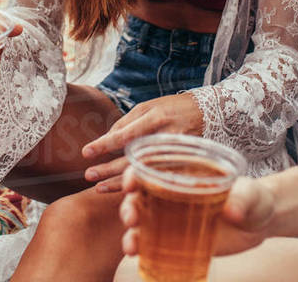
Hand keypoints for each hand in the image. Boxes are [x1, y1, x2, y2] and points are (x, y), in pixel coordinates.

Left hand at [81, 92, 204, 191]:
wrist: (210, 112)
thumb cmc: (173, 108)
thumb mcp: (149, 107)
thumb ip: (127, 123)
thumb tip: (106, 141)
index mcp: (155, 118)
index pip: (125, 135)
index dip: (104, 145)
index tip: (86, 152)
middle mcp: (165, 137)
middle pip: (132, 158)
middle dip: (108, 169)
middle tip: (88, 175)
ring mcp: (175, 155)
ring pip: (144, 174)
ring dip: (119, 183)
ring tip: (98, 188)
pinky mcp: (184, 167)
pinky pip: (158, 180)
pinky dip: (140, 186)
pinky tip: (125, 191)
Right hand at [120, 172, 274, 257]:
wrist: (260, 221)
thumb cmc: (254, 198)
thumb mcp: (250, 194)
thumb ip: (242, 199)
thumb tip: (232, 211)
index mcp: (183, 175)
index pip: (150, 168)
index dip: (134, 173)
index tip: (131, 183)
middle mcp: (172, 194)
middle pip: (140, 198)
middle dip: (129, 207)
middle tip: (132, 218)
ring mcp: (173, 219)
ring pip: (142, 224)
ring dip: (131, 233)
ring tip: (132, 246)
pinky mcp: (179, 240)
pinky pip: (154, 245)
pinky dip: (142, 250)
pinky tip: (138, 257)